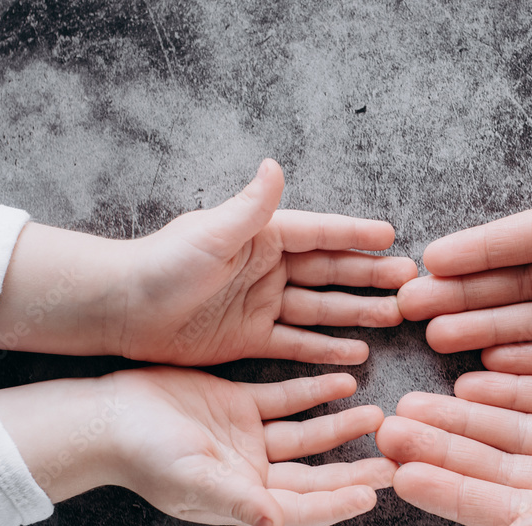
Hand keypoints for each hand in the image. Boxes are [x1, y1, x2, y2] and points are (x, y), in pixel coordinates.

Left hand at [0, 159, 417, 365]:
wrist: (123, 309)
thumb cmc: (163, 263)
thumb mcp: (210, 233)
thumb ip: (250, 207)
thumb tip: (275, 166)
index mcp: (263, 237)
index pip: (321, 233)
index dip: (356, 235)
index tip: (392, 236)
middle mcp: (268, 269)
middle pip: (330, 272)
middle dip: (370, 275)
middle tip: (408, 280)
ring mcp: (262, 305)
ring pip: (322, 309)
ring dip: (357, 312)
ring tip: (394, 315)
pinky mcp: (251, 338)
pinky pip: (298, 343)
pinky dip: (326, 348)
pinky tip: (356, 353)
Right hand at [0, 368, 394, 525]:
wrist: (106, 416)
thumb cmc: (143, 455)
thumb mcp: (192, 478)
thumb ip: (238, 501)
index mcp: (243, 498)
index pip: (303, 507)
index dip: (338, 504)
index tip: (373, 497)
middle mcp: (252, 471)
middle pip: (315, 473)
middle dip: (354, 468)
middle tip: (396, 458)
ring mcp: (248, 438)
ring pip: (307, 434)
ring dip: (341, 426)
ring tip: (378, 414)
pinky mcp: (239, 405)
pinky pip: (285, 399)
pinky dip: (313, 392)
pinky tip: (345, 380)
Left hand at [376, 364, 531, 525]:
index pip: (505, 512)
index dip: (451, 492)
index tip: (399, 473)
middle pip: (500, 467)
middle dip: (444, 447)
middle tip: (387, 425)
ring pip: (518, 429)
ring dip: (467, 417)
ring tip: (413, 399)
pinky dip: (514, 388)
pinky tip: (472, 378)